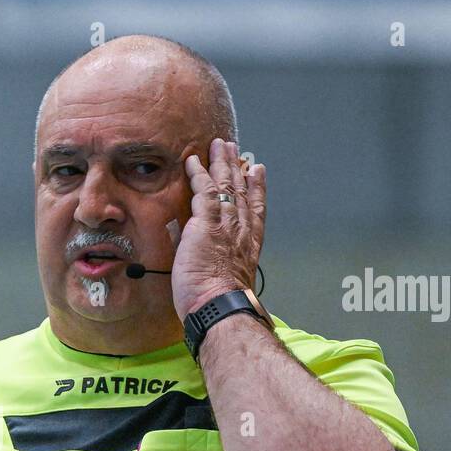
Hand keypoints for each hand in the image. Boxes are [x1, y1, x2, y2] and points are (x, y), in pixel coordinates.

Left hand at [169, 138, 265, 320]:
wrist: (220, 305)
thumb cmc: (219, 303)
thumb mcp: (225, 280)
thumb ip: (215, 260)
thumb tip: (196, 249)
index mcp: (249, 245)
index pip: (256, 210)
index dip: (257, 189)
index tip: (257, 173)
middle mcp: (242, 230)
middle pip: (242, 191)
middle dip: (238, 168)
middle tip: (236, 150)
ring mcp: (226, 224)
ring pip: (225, 185)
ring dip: (221, 162)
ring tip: (220, 145)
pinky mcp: (207, 222)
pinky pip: (203, 190)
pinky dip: (198, 173)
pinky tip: (194, 160)